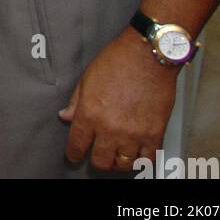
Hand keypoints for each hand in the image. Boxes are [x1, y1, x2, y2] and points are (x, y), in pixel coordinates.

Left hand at [59, 30, 178, 172]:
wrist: (148, 55)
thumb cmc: (118, 60)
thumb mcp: (88, 76)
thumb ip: (76, 100)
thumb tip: (66, 117)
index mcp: (90, 113)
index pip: (77, 144)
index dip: (73, 153)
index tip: (74, 156)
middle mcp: (110, 128)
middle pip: (100, 161)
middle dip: (96, 160)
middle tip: (98, 155)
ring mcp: (133, 134)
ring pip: (122, 165)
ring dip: (118, 162)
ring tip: (117, 155)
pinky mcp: (154, 134)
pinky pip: (146, 161)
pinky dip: (140, 162)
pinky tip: (136, 155)